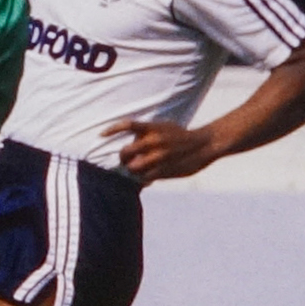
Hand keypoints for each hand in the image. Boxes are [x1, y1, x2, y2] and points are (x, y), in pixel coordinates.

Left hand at [104, 118, 218, 181]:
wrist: (203, 145)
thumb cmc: (181, 135)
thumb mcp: (164, 127)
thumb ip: (148, 132)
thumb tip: (132, 141)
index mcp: (153, 128)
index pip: (127, 125)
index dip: (112, 129)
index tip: (100, 135)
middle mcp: (153, 142)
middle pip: (125, 152)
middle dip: (122, 158)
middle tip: (126, 160)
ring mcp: (158, 158)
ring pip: (133, 168)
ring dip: (131, 170)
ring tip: (136, 169)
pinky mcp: (164, 171)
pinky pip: (144, 178)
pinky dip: (142, 179)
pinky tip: (145, 178)